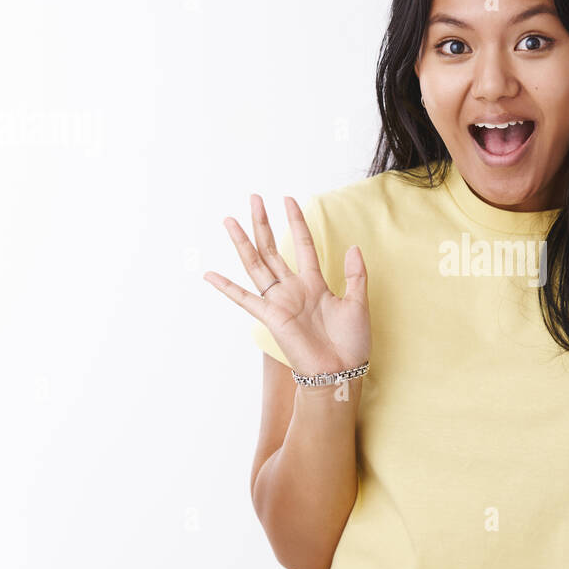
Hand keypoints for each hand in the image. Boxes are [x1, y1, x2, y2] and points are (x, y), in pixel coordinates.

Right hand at [204, 194, 369, 375]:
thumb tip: (354, 246)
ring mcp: (280, 302)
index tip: (288, 199)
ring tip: (230, 221)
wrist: (342, 371)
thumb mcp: (359, 302)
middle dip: (263, 223)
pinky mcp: (271, 317)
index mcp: (315, 283)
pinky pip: (245, 300)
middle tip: (253, 197)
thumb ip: (355, 275)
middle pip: (273, 249)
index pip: (303, 244)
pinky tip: (210, 274)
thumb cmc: (352, 342)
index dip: (296, 222)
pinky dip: (227, 288)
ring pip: (256, 265)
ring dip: (243, 242)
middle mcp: (293, 289)